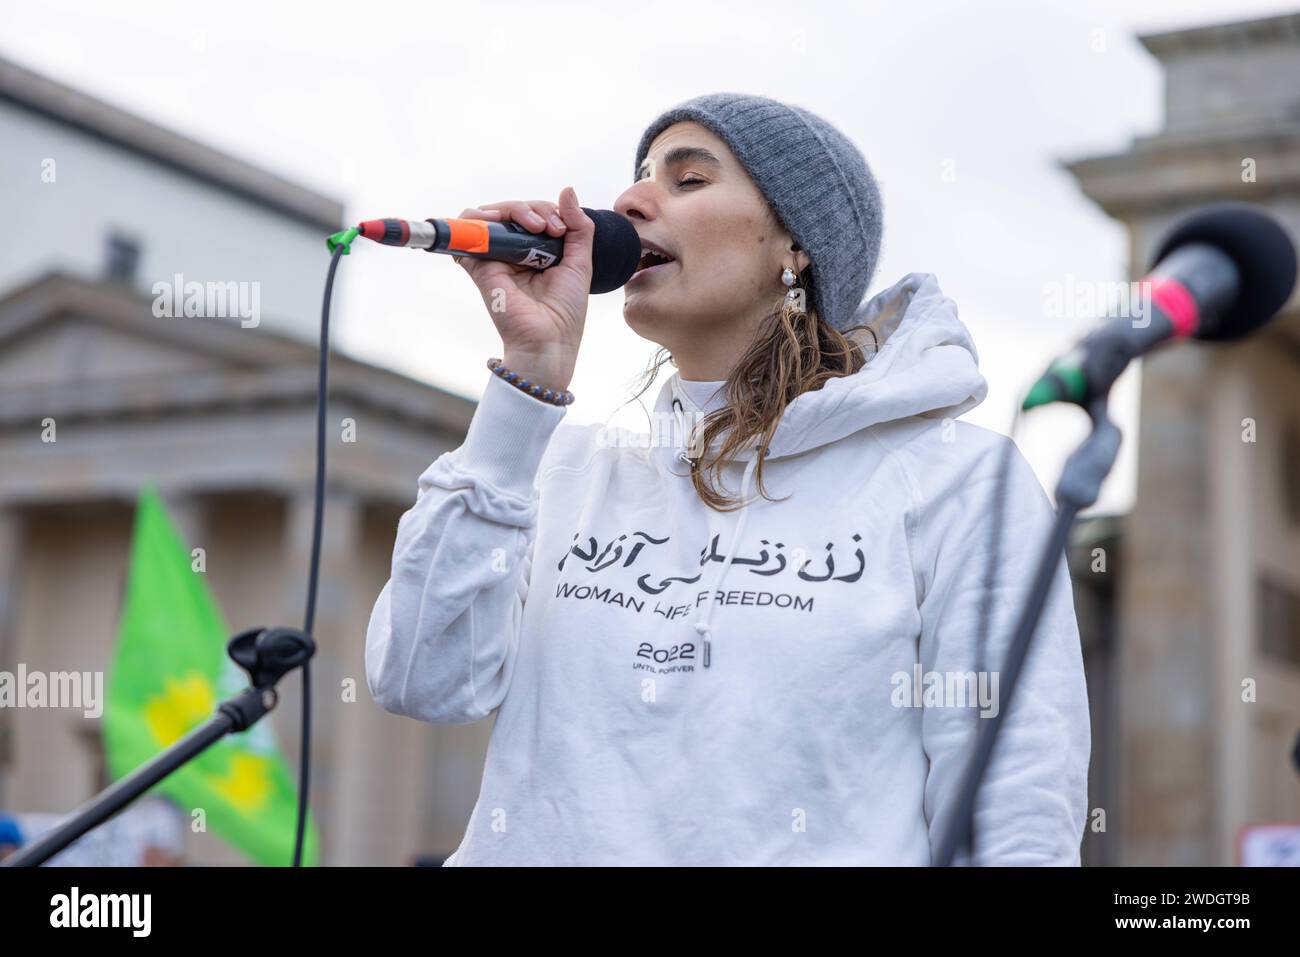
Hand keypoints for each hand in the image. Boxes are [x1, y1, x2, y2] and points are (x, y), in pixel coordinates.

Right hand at [454, 186, 592, 390]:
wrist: (549, 340)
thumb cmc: (565, 310)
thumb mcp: (581, 262)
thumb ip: (578, 226)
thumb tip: (567, 190)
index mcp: (537, 251)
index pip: (534, 215)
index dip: (547, 211)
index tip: (562, 230)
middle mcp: (514, 252)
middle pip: (513, 212)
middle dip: (534, 209)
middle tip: (551, 228)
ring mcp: (495, 258)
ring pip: (492, 215)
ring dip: (512, 210)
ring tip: (533, 225)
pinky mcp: (480, 266)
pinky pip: (466, 232)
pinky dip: (474, 219)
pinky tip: (494, 220)